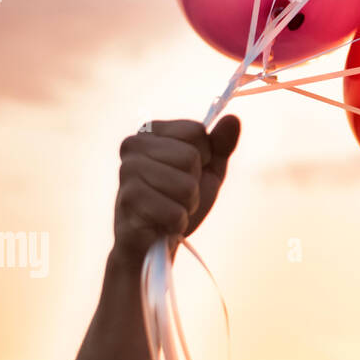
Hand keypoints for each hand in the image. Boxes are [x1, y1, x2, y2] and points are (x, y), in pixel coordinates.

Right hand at [111, 116, 239, 265]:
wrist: (153, 241)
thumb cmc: (180, 200)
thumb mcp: (209, 170)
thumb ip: (221, 144)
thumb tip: (233, 118)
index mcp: (151, 131)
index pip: (196, 131)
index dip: (204, 156)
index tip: (189, 170)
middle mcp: (132, 145)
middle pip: (190, 157)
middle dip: (194, 183)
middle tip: (178, 195)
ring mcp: (126, 172)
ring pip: (185, 185)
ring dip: (187, 204)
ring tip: (171, 208)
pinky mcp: (127, 202)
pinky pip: (175, 212)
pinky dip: (178, 222)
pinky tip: (163, 224)